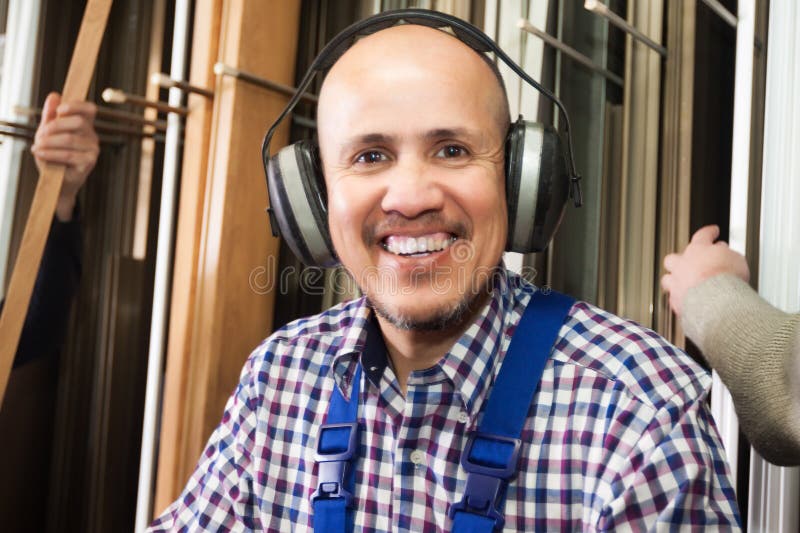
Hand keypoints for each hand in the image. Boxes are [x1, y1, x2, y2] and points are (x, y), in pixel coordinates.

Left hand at [31, 92, 98, 220]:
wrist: (55, 181)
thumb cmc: (53, 156)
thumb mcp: (47, 133)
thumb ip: (50, 116)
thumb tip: (54, 96)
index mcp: (85, 126)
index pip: (89, 109)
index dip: (76, 106)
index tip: (60, 110)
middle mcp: (92, 136)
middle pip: (79, 122)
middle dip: (55, 126)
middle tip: (41, 134)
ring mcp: (93, 150)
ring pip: (70, 139)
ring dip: (49, 142)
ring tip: (38, 146)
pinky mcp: (89, 162)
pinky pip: (69, 154)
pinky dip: (51, 154)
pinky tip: (40, 154)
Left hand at [661, 225, 749, 315]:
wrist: (716, 300)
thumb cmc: (727, 278)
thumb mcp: (735, 258)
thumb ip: (726, 253)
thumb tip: (723, 251)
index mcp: (698, 250)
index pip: (702, 235)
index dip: (708, 233)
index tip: (712, 232)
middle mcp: (683, 265)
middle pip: (674, 257)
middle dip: (681, 259)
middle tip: (690, 262)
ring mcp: (676, 282)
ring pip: (667, 279)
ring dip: (675, 281)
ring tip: (682, 284)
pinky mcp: (676, 300)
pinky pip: (673, 298)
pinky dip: (680, 299)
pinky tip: (686, 301)